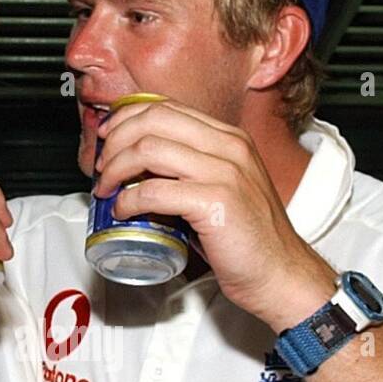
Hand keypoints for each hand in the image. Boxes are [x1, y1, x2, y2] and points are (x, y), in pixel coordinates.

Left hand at [96, 99, 333, 330]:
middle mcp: (229, 148)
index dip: (128, 118)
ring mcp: (224, 172)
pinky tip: (124, 211)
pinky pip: (154, 191)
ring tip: (107, 190)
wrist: (280, 273)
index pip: (168, 108)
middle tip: (102, 167)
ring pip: (149, 149)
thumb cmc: (250, 240)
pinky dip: (129, 200)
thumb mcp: (222, 190)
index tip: (108, 137)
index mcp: (230, 139)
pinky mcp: (215, 202)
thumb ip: (189, 173)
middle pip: (154, 120)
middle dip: (116, 141)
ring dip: (116, 169)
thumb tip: (140, 172)